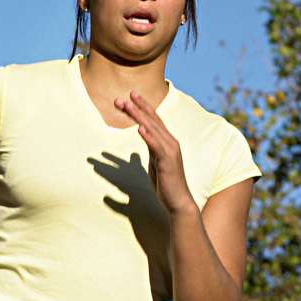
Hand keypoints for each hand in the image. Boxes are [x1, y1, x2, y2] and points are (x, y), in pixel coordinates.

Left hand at [114, 90, 192, 212]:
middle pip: (151, 120)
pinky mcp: (168, 162)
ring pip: (152, 129)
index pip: (152, 120)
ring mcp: (169, 151)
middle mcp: (169, 142)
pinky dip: (148, 137)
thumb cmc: (166, 184)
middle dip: (136, 108)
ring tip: (127, 106)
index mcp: (165, 142)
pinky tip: (140, 129)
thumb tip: (143, 140)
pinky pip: (156, 147)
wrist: (178, 202)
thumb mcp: (154, 164)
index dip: (141, 108)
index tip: (128, 97)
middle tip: (122, 97)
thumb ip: (149, 150)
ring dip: (139, 116)